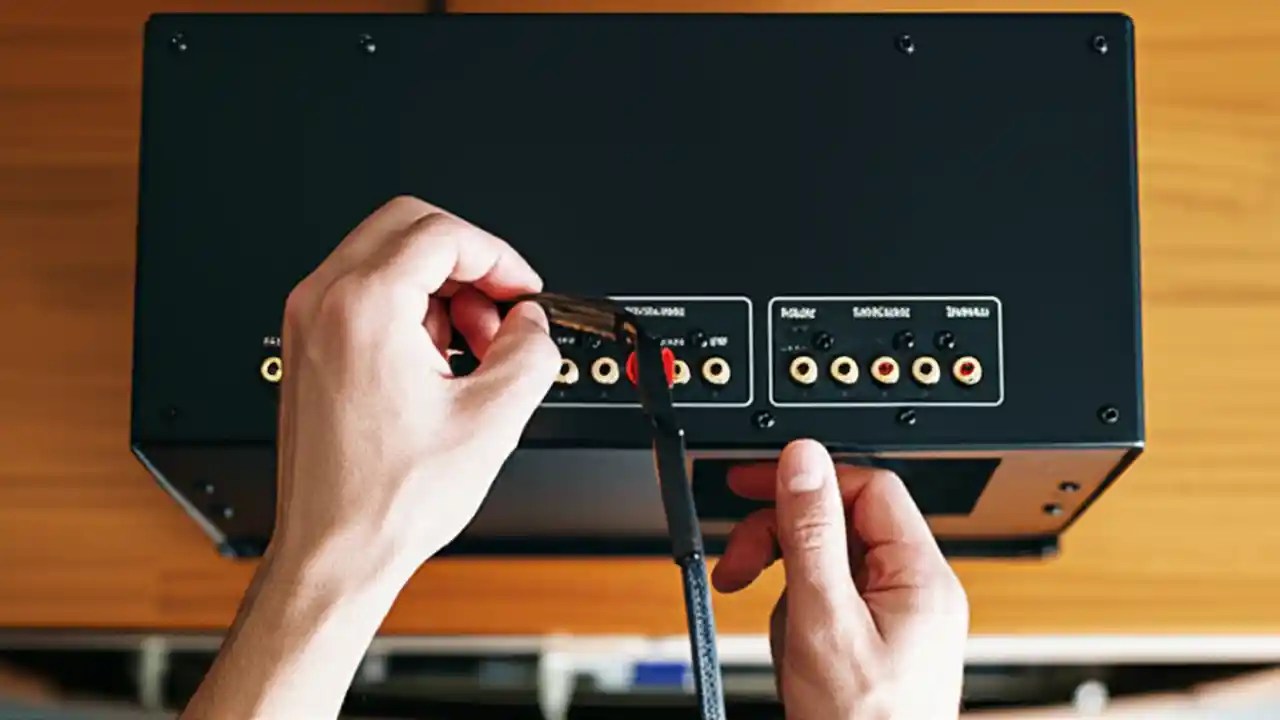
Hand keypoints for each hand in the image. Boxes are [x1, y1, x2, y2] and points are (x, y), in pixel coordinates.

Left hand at [272, 194, 559, 571]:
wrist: (335, 550)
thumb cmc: (388, 500)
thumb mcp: (492, 420)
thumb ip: (531, 351)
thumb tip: (531, 323)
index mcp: (364, 308)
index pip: (442, 234)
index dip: (499, 257)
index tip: (522, 290)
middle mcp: (323, 304)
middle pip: (408, 226)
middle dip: (468, 261)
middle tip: (501, 309)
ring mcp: (308, 324)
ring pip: (386, 257)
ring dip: (441, 287)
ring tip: (474, 350)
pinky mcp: (308, 347)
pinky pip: (365, 294)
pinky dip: (410, 309)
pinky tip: (440, 363)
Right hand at [712, 440, 968, 719]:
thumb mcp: (823, 621)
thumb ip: (811, 534)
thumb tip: (803, 460)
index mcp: (921, 576)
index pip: (867, 488)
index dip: (808, 478)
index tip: (756, 482)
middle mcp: (915, 591)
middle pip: (841, 522)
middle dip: (783, 540)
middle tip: (740, 563)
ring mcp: (896, 618)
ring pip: (826, 563)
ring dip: (787, 590)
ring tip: (780, 636)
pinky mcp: (874, 640)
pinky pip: (827, 602)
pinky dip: (796, 621)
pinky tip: (793, 656)